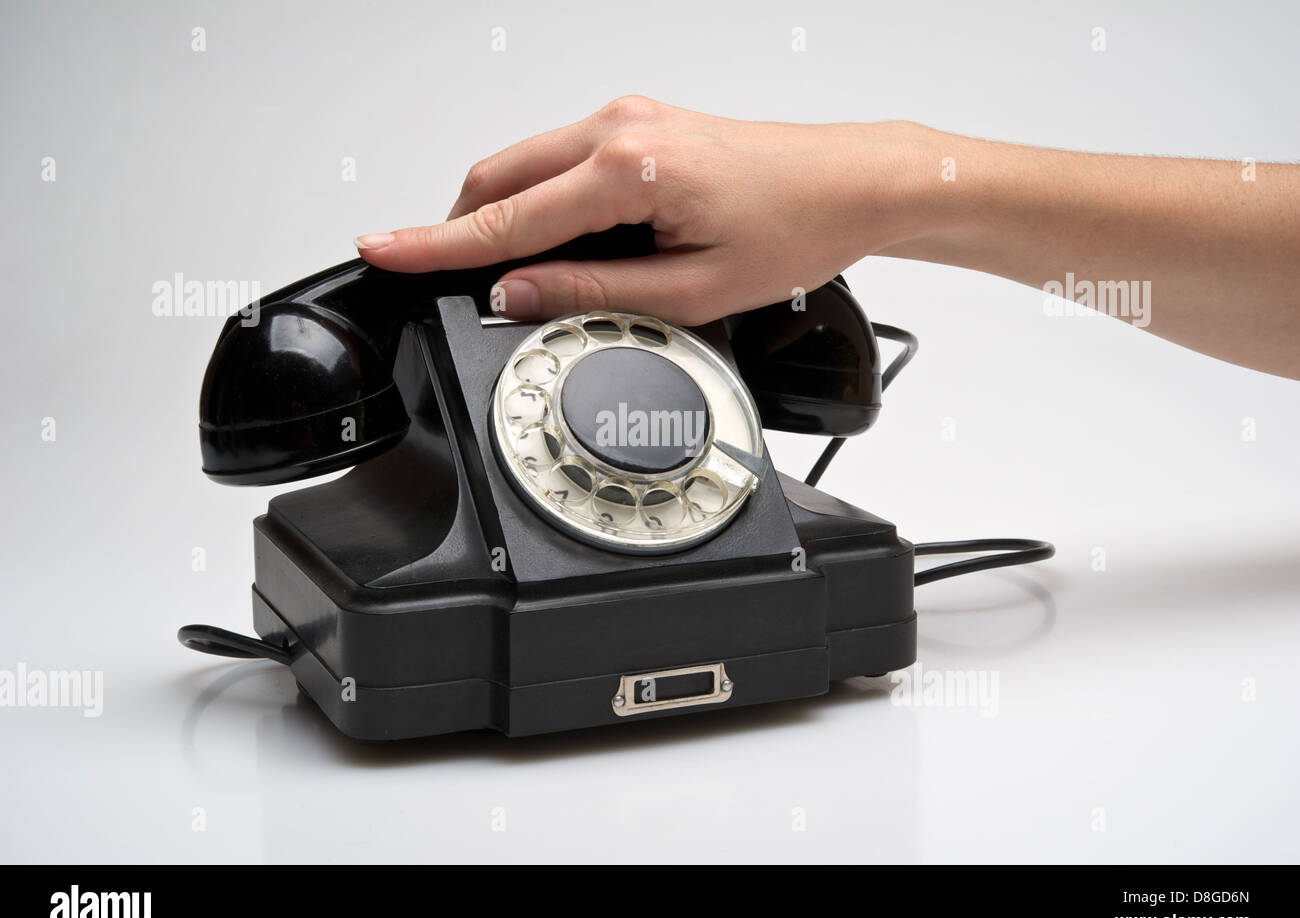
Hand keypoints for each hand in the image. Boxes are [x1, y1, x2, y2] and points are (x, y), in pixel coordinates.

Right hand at [353, 96, 933, 323]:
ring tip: (510, 275)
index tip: (382, 252)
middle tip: (439, 279)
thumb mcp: (691, 291)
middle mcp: (617, 129)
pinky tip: (555, 240)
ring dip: (502, 216)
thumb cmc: (793, 229)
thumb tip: (515, 296)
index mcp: (628, 171)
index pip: (506, 221)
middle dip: (459, 231)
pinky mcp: (637, 123)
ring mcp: (625, 118)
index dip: (434, 246)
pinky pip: (558, 159)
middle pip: (498, 179)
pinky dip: (539, 198)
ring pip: (525, 165)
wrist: (849, 184)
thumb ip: (592, 292)